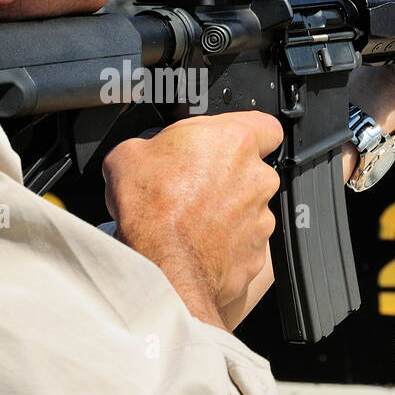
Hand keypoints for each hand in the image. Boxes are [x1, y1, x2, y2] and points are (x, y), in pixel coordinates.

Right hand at [102, 112, 282, 330]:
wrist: (161, 268)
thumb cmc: (150, 211)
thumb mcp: (128, 154)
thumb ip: (152, 143)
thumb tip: (149, 151)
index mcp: (234, 141)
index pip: (266, 126)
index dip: (247, 135)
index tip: (228, 144)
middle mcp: (256, 177)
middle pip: (252, 171)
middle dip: (228, 177)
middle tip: (192, 186)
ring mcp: (261, 218)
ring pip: (249, 209)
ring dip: (227, 212)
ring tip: (190, 221)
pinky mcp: (258, 254)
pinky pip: (245, 243)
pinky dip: (227, 244)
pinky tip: (197, 245)